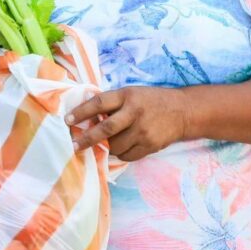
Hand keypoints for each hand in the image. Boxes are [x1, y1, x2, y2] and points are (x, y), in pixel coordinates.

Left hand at [67, 86, 187, 161]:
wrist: (183, 111)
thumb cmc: (151, 101)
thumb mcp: (131, 94)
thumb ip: (112, 103)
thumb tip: (87, 118)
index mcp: (127, 96)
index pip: (99, 103)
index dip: (81, 112)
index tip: (67, 120)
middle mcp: (134, 113)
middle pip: (106, 129)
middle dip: (87, 139)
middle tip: (74, 145)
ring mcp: (143, 131)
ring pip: (115, 146)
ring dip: (107, 146)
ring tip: (109, 142)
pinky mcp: (150, 146)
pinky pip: (126, 156)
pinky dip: (121, 153)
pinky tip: (123, 146)